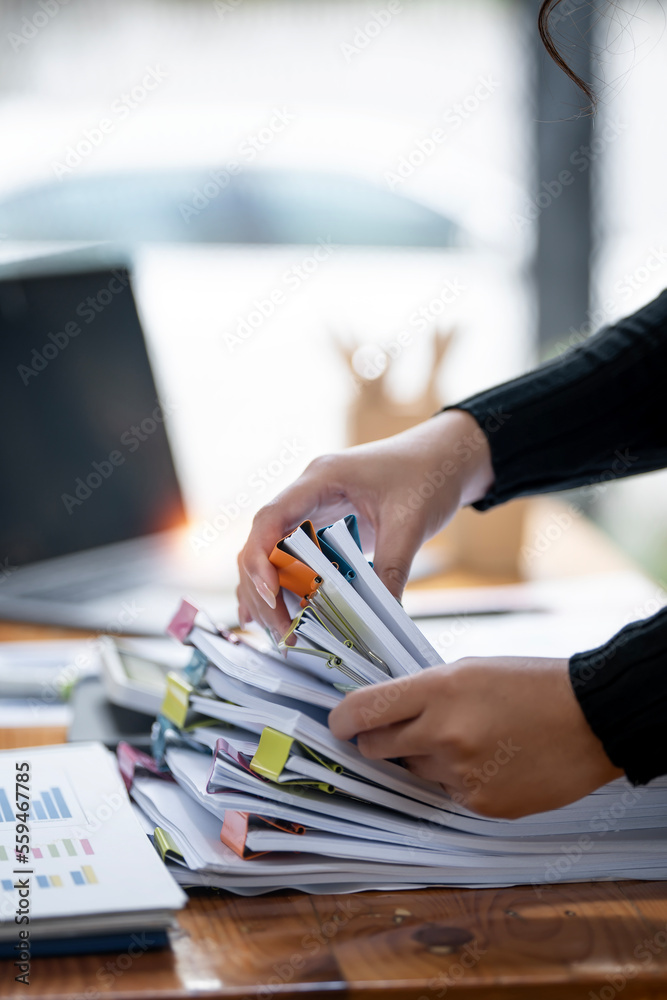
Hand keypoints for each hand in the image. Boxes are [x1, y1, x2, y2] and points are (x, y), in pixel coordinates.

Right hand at [236, 409, 493, 638]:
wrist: (446, 457)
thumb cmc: (428, 473)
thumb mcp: (411, 523)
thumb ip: (392, 568)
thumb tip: (381, 616)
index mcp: (321, 478)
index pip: (271, 517)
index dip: (260, 556)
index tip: (270, 593)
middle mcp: (307, 494)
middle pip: (263, 542)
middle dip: (264, 588)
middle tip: (282, 630)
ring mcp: (312, 510)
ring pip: (272, 553)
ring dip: (272, 592)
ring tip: (282, 632)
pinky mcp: (324, 527)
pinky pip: (293, 557)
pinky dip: (286, 585)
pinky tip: (278, 614)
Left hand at [328, 656, 623, 818]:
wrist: (592, 720)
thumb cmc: (531, 684)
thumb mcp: (470, 669)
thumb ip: (423, 691)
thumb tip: (383, 713)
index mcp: (438, 690)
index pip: (363, 711)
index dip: (342, 720)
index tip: (339, 724)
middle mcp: (443, 734)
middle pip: (376, 748)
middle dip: (378, 741)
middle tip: (397, 731)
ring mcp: (461, 774)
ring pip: (413, 772)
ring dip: (424, 759)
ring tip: (465, 741)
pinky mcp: (480, 804)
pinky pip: (446, 794)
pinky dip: (457, 780)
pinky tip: (488, 762)